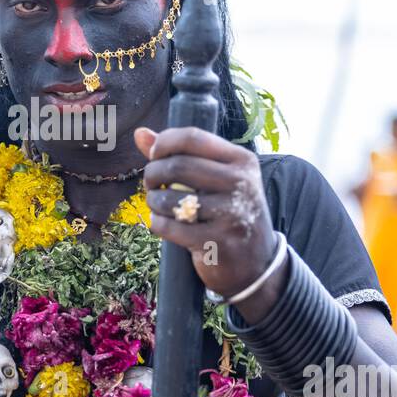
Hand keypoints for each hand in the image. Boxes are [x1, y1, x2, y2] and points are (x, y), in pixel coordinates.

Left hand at [135, 126, 284, 317]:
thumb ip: (179, 154)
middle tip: (152, 184)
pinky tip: (161, 222)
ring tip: (157, 204)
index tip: (154, 155)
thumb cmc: (229, 212)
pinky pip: (170, 227)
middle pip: (177, 166)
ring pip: (170, 197)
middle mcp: (241, 184)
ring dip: (153, 201)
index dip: (164, 143)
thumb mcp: (216, 178)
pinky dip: (157, 223)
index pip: (192, 138)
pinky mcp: (217, 242)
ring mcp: (231, 215)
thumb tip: (140, 133)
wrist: (256, 263)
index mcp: (242, 161)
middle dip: (153, 174)